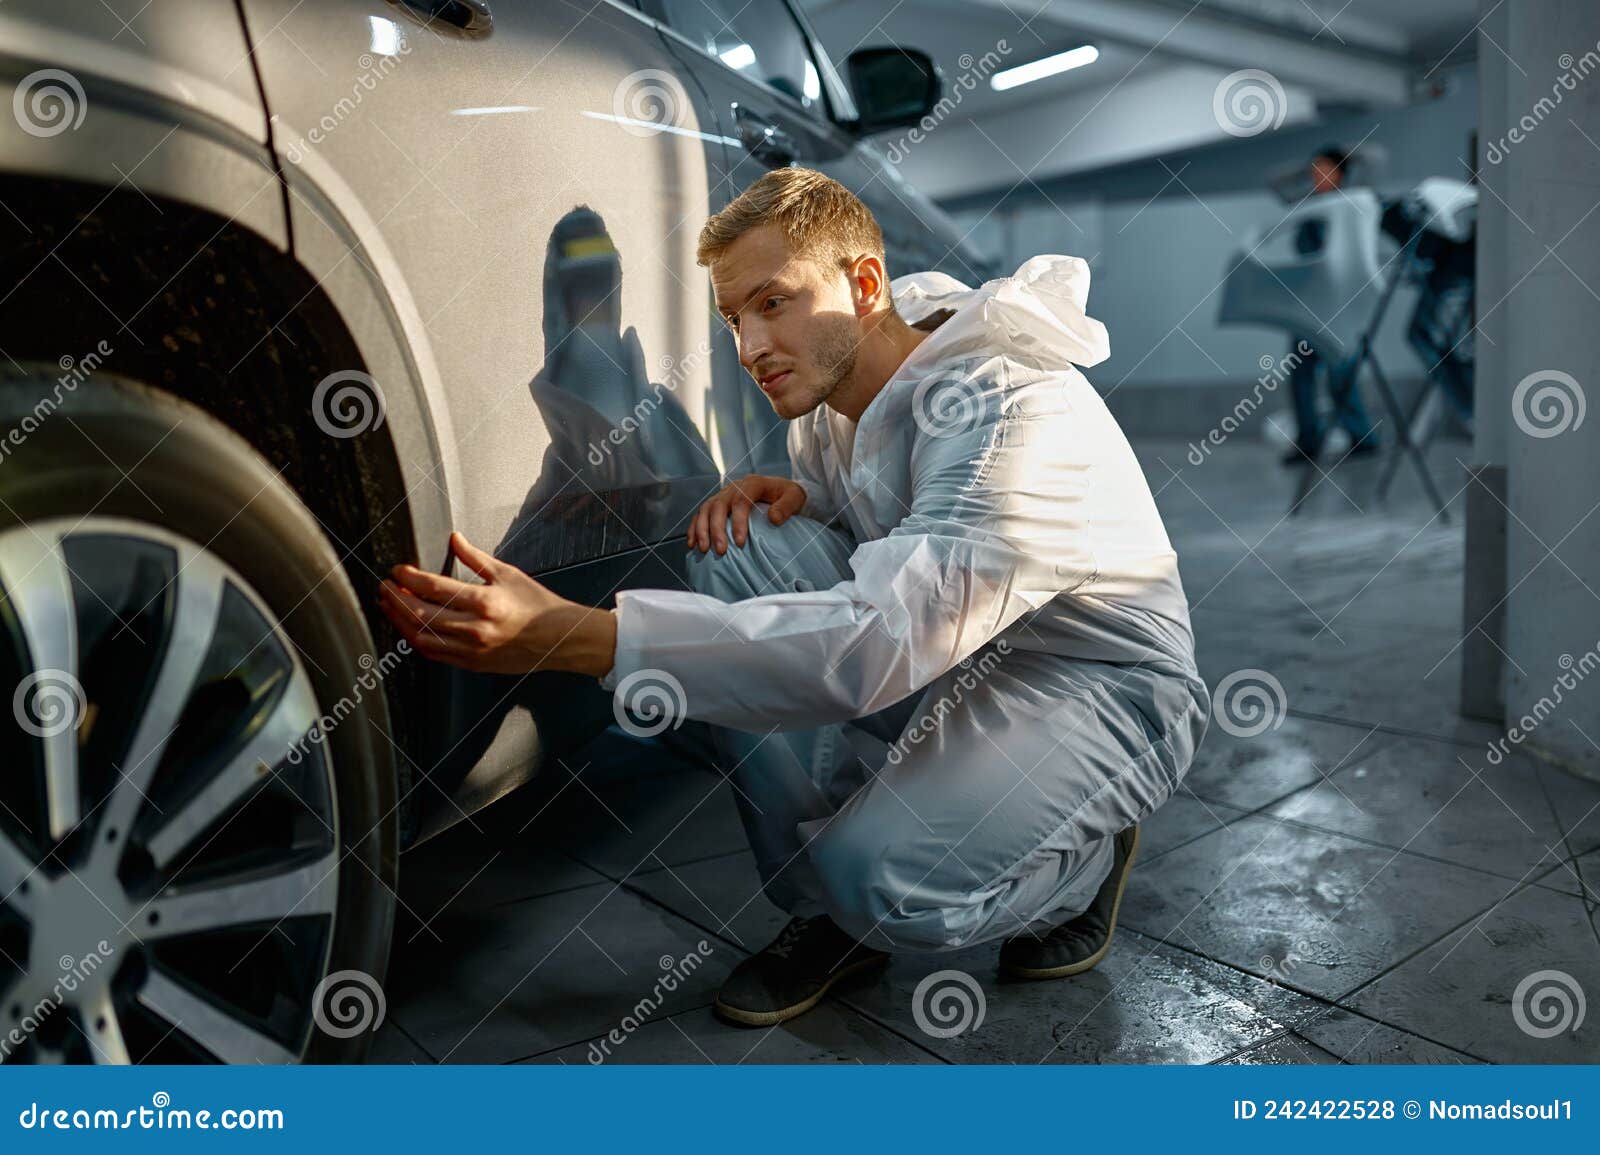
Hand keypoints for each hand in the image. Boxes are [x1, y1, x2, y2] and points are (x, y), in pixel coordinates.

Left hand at [378, 532, 616, 675]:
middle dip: (396, 598)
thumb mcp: (507, 574)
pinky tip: (408, 628)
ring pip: (422, 637)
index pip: (435, 588)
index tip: (398, 570)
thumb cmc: (536, 606)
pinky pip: (435, 654)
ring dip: (399, 621)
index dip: (410, 578)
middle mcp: (475, 628)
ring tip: (389, 606)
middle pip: (420, 614)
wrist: (558, 639)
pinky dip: (416, 640)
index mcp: (484, 602)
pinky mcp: (472, 664)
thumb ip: (475, 558)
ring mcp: (471, 650)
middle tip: (385, 586)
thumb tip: (454, 539)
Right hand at [688, 474, 804, 554]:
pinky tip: (693, 543)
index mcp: (753, 483)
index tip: (739, 542)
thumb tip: (773, 518)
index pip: (741, 501)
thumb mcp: (795, 498)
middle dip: (717, 529)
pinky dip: (695, 528)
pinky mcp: (718, 503)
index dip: (738, 522)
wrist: (783, 491)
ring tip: (703, 549)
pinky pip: (701, 514)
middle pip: (719, 506)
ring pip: (706, 509)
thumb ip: (786, 507)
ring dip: (702, 529)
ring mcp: (724, 495)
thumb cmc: (789, 495)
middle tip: (720, 550)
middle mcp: (735, 487)